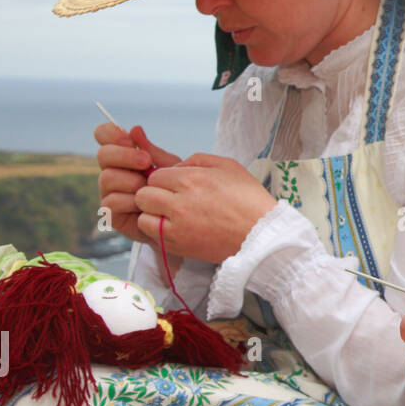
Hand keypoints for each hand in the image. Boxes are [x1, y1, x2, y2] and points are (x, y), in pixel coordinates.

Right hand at [95, 123, 181, 245]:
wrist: (181, 220)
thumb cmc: (174, 190)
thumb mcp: (168, 168)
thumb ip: (152, 151)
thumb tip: (135, 129)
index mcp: (123, 156)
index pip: (104, 135)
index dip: (110, 133)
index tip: (129, 140)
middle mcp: (112, 172)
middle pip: (103, 154)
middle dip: (125, 155)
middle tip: (146, 161)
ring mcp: (109, 192)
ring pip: (107, 178)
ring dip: (132, 180)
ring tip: (149, 186)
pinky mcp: (110, 214)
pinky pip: (113, 201)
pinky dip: (131, 201)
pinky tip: (145, 204)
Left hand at [134, 153, 276, 264]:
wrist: (261, 234)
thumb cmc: (248, 199)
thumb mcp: (228, 166)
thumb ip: (197, 160)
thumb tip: (176, 166)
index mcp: (192, 179)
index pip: (155, 175)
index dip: (164, 179)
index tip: (175, 186)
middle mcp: (180, 202)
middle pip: (143, 195)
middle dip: (153, 195)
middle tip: (168, 200)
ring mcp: (177, 226)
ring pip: (143, 217)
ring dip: (152, 215)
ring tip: (169, 216)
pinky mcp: (179, 246)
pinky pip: (152, 236)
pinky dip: (158, 231)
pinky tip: (174, 228)